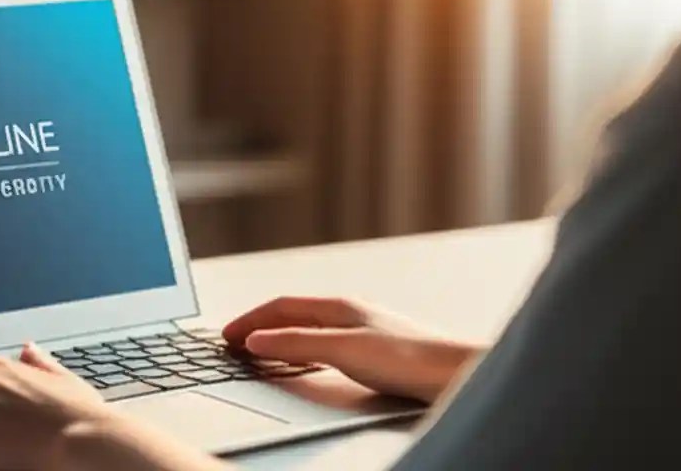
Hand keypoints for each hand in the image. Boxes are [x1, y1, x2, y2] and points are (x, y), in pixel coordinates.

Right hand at [223, 296, 477, 403]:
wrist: (454, 373)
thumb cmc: (408, 358)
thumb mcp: (344, 349)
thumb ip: (298, 344)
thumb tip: (256, 340)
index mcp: (339, 306)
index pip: (281, 306)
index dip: (250, 320)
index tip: (226, 335)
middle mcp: (350, 313)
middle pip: (293, 315)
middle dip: (260, 326)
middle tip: (234, 341)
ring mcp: (363, 330)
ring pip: (309, 329)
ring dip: (279, 338)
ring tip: (260, 351)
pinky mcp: (375, 350)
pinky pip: (324, 344)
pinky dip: (301, 350)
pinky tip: (306, 363)